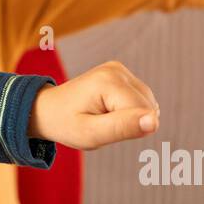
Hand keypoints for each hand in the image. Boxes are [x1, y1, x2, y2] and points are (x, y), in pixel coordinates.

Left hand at [28, 61, 159, 149]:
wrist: (49, 109)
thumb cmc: (67, 124)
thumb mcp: (91, 134)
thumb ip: (123, 128)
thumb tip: (154, 122)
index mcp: (109, 82)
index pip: (143, 114)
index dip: (128, 130)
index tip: (101, 127)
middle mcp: (117, 70)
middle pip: (147, 107)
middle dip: (130, 123)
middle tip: (100, 124)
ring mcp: (120, 69)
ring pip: (148, 104)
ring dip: (130, 118)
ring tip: (103, 118)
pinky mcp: (121, 73)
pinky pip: (141, 99)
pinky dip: (129, 111)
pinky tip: (108, 111)